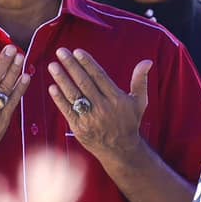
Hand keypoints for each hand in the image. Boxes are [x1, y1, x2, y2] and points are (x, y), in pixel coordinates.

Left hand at [49, 47, 147, 161]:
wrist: (120, 150)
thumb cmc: (129, 122)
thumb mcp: (139, 102)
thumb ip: (140, 80)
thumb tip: (147, 62)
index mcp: (116, 99)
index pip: (99, 76)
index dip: (87, 63)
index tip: (77, 52)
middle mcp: (103, 107)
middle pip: (84, 83)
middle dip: (71, 66)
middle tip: (61, 52)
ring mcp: (90, 118)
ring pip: (74, 95)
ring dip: (62, 79)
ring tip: (53, 66)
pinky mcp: (80, 128)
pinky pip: (68, 111)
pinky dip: (59, 99)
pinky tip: (52, 87)